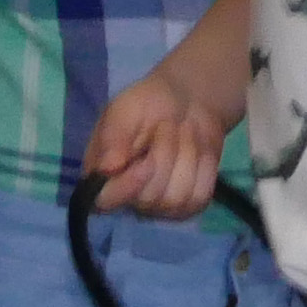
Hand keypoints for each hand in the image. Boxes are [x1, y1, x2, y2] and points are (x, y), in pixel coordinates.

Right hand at [85, 69, 229, 217]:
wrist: (188, 101)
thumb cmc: (147, 105)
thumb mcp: (124, 111)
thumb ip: (113, 137)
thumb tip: (107, 169)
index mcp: (102, 177)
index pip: (105, 202)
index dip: (126, 188)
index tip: (144, 164)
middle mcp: (128, 198)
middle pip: (149, 197)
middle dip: (164, 154)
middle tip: (166, 124)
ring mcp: (161, 205)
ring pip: (177, 198)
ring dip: (186, 157)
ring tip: (183, 131)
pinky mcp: (190, 203)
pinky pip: (200, 197)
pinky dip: (204, 168)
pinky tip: (199, 149)